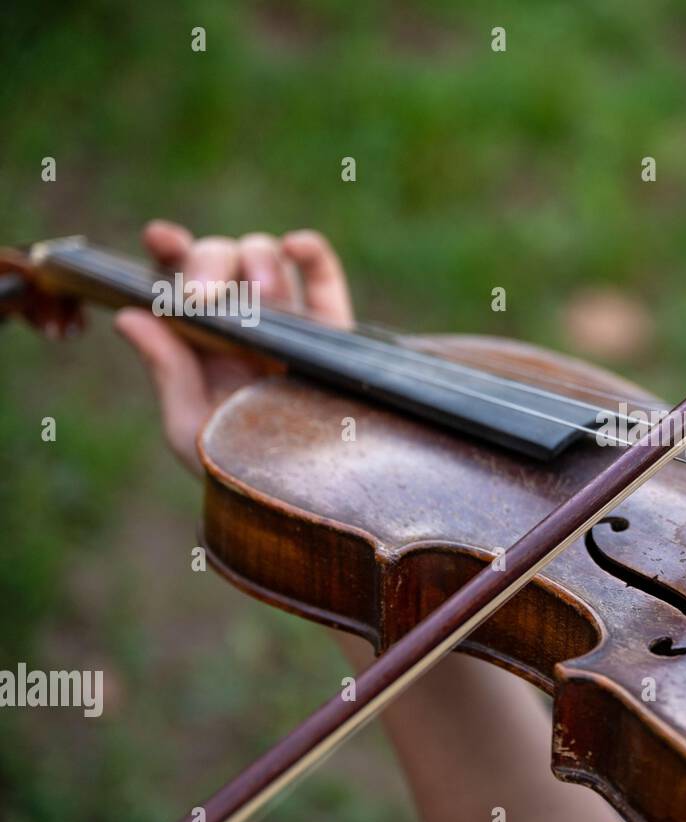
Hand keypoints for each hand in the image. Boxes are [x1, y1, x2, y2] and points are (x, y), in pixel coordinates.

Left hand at [114, 220, 353, 475]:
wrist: (302, 497)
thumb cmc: (237, 466)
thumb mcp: (190, 427)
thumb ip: (166, 371)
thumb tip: (131, 314)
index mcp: (197, 335)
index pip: (175, 276)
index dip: (168, 248)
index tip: (162, 239)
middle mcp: (239, 318)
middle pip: (219, 257)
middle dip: (209, 263)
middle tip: (205, 297)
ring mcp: (287, 320)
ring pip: (265, 255)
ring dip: (257, 260)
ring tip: (261, 295)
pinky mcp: (332, 328)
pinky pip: (322, 275)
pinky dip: (311, 252)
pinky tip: (296, 247)